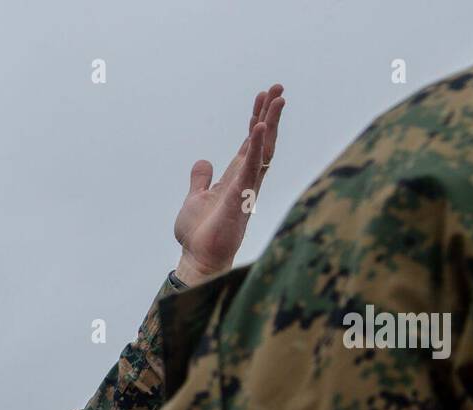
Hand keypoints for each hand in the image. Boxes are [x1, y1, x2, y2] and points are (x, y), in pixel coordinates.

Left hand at [173, 83, 285, 284]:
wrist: (198, 258)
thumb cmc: (199, 234)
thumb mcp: (194, 199)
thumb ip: (200, 180)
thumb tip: (203, 161)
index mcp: (234, 179)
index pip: (250, 144)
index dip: (256, 121)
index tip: (263, 98)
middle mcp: (245, 181)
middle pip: (262, 142)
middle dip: (269, 115)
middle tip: (278, 89)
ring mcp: (245, 188)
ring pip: (263, 150)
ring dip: (270, 124)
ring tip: (277, 99)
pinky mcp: (240, 197)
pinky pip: (250, 168)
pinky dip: (256, 147)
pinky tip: (260, 127)